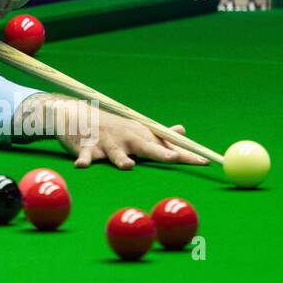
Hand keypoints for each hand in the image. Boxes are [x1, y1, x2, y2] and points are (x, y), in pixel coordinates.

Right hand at [23, 94, 208, 169]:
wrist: (77, 115)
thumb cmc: (111, 127)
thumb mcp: (136, 128)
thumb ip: (160, 135)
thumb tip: (183, 131)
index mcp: (141, 136)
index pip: (167, 145)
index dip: (186, 154)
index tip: (205, 161)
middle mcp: (127, 138)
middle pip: (146, 146)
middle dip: (160, 152)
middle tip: (173, 157)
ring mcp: (106, 142)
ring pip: (115, 152)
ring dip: (121, 159)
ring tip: (128, 166)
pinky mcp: (86, 147)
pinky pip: (85, 155)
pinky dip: (83, 160)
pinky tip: (82, 166)